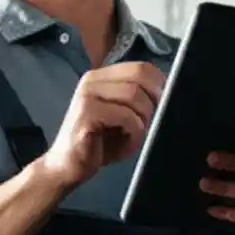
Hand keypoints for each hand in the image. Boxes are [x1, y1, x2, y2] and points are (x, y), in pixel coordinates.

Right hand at [43, 62, 163, 188]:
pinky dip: (135, 132)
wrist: (67, 166)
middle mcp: (93, 80)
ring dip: (143, 120)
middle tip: (147, 123)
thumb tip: (167, 92)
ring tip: (135, 136)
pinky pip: (126, 116)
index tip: (161, 106)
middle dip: (152, 102)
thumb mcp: (124, 116)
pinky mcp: (87, 113)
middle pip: (140, 78)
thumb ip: (140, 100)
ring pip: (134, 96)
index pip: (142, 67)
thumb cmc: (99, 142)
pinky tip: (127, 143)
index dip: (159, 86)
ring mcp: (87, 94)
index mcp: (103, 77)